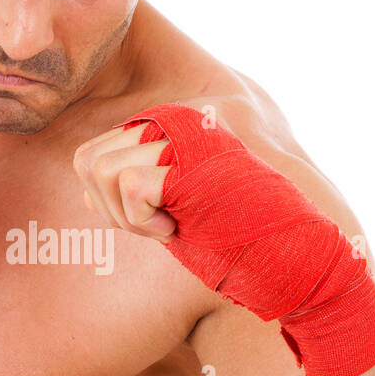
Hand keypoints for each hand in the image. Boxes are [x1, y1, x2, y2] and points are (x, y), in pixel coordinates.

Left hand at [79, 101, 374, 375]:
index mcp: (167, 128)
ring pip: (102, 171)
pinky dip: (141, 221)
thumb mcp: (174, 212)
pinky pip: (128, 186)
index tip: (149, 220)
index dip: (105, 201)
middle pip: (88, 162)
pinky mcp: (190, 160)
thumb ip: (135, 196)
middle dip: (110, 210)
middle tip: (156, 227)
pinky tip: (174, 230)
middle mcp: (172, 121)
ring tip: (168, 227)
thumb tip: (88, 193)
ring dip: (127, 216)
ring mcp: (182, 136)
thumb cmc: (234, 238)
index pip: (92, 156)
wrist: (286, 253)